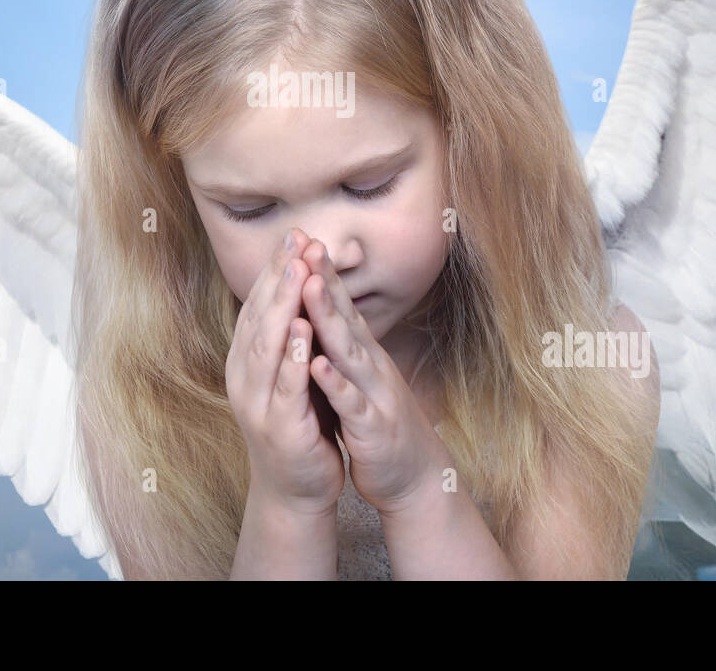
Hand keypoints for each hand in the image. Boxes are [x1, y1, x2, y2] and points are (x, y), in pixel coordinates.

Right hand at [225, 227, 345, 515]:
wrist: (297, 487)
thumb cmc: (299, 422)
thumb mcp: (289, 372)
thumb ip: (288, 334)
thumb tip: (295, 285)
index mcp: (246, 361)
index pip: (258, 305)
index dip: (274, 269)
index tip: (293, 233)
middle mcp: (244, 377)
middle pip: (259, 316)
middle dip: (278, 276)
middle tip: (294, 239)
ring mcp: (258, 403)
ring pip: (267, 346)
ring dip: (282, 306)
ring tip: (297, 271)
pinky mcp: (280, 427)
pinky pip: (285, 386)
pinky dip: (292, 356)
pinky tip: (302, 330)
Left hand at [299, 239, 447, 515]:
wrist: (412, 474)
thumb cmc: (377, 420)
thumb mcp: (358, 375)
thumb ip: (342, 342)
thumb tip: (321, 304)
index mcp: (362, 353)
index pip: (340, 305)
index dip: (322, 272)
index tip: (303, 240)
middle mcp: (371, 365)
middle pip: (345, 316)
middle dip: (325, 281)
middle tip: (307, 245)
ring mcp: (375, 393)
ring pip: (349, 352)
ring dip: (330, 320)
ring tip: (311, 288)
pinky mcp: (374, 426)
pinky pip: (353, 403)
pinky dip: (336, 383)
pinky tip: (319, 365)